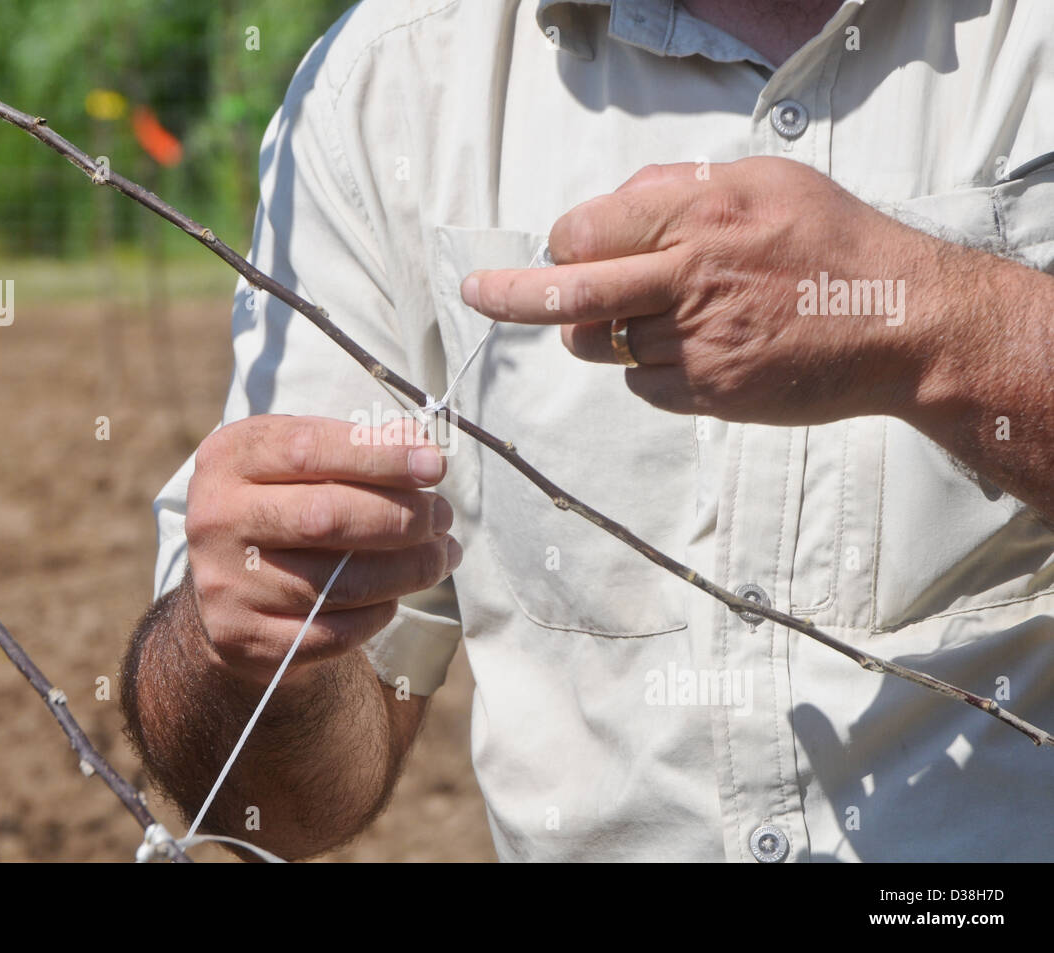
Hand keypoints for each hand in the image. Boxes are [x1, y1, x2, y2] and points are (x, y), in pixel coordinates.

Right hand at [184, 414, 460, 685]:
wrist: (228, 585)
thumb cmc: (282, 503)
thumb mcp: (300, 460)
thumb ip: (355, 447)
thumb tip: (420, 448)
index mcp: (227, 459)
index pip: (308, 449)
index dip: (379, 456)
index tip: (434, 465)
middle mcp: (216, 520)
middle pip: (325, 518)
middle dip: (402, 517)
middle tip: (443, 516)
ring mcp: (226, 584)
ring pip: (339, 582)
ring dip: (408, 569)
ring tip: (441, 554)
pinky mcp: (245, 639)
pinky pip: (334, 631)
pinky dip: (379, 612)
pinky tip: (397, 593)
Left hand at [460, 158, 951, 425]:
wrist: (902, 322)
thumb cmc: (833, 243)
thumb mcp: (763, 180)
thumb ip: (679, 185)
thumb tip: (608, 206)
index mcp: (697, 216)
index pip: (583, 232)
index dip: (564, 242)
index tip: (563, 249)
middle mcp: (688, 278)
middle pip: (567, 294)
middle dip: (508, 294)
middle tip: (474, 293)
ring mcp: (696, 341)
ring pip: (602, 344)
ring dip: (604, 332)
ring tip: (656, 315)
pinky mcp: (709, 392)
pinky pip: (641, 383)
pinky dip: (650, 368)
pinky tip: (699, 349)